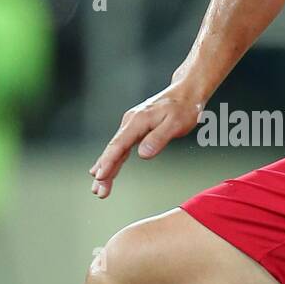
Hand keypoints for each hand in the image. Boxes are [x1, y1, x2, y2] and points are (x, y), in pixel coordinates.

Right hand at [90, 83, 204, 196]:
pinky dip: (113, 160)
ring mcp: (131, 125)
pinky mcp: (136, 129)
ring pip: (115, 150)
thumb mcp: (176, 123)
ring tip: (98, 188)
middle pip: (113, 150)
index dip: (108, 162)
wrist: (186, 92)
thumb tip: (143, 154)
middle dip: (104, 171)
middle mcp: (130, 122)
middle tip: (98, 191)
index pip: (119, 145)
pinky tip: (105, 170)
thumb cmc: (184, 107)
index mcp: (137, 121)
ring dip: (106, 169)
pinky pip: (121, 147)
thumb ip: (159, 138)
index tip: (100, 176)